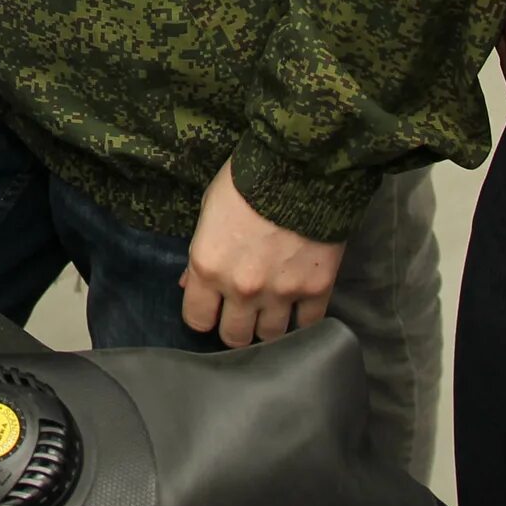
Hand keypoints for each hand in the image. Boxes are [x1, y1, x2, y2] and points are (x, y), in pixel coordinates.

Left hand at [180, 158, 346, 346]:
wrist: (299, 166)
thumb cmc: (246, 182)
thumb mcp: (209, 210)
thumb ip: (199, 254)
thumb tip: (189, 284)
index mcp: (208, 268)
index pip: (197, 320)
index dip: (203, 316)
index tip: (211, 308)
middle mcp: (241, 288)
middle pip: (234, 337)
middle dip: (235, 327)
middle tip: (241, 312)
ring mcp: (281, 293)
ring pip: (271, 338)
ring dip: (268, 326)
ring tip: (270, 310)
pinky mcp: (316, 290)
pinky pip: (308, 326)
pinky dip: (303, 322)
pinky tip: (299, 309)